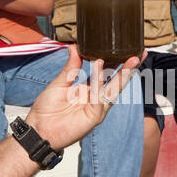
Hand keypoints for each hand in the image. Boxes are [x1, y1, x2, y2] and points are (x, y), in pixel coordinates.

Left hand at [24, 46, 139, 150]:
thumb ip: (70, 68)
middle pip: (116, 81)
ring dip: (123, 75)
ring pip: (114, 90)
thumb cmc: (46, 110)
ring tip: (131, 59)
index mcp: (89, 89)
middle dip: (128, 68)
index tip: (124, 49)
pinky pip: (99, 97)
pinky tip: (100, 67)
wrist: (38, 130)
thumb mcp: (59, 83)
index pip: (107, 74)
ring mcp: (96, 108)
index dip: (116, 62)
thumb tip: (74, 47)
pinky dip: (99, 82)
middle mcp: (96, 98)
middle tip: (138, 54)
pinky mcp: (94, 117)